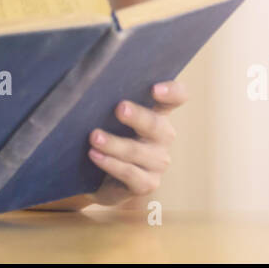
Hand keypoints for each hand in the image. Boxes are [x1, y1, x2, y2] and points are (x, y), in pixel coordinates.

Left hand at [87, 80, 186, 207]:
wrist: (97, 176)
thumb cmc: (107, 133)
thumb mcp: (110, 115)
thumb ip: (111, 99)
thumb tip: (91, 84)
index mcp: (158, 112)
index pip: (177, 97)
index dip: (172, 92)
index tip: (155, 89)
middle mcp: (163, 136)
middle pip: (156, 124)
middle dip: (137, 116)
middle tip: (120, 108)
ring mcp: (157, 162)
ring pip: (137, 151)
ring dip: (114, 144)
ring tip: (94, 137)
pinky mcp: (147, 184)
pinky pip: (130, 173)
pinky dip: (110, 164)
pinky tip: (95, 156)